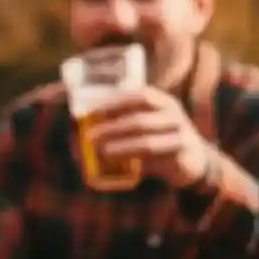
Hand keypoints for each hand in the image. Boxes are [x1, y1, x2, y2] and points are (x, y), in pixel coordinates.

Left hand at [88, 86, 210, 186]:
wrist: (193, 160)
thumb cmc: (157, 137)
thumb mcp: (141, 123)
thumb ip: (114, 117)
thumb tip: (66, 112)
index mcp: (161, 101)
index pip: (138, 95)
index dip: (114, 101)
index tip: (90, 110)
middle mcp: (172, 114)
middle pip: (138, 119)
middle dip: (111, 128)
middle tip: (89, 137)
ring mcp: (179, 135)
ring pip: (146, 141)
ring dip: (121, 146)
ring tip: (101, 151)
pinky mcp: (181, 156)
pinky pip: (156, 159)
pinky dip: (136, 161)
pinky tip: (121, 163)